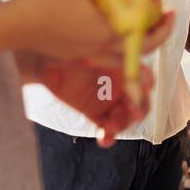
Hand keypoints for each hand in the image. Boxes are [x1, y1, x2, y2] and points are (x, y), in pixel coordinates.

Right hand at [8, 0, 175, 65]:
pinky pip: (106, 56)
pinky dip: (117, 46)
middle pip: (141, 51)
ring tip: (141, 25)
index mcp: (106, 32)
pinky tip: (111, 27)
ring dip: (138, 43)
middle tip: (163, 18)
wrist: (10, 28)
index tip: (170, 9)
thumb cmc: (40, 3)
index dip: (163, 24)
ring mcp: (87, 54)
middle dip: (158, 35)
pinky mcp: (75, 55)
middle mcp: (100, 48)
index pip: (146, 35)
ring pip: (124, 57)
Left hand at [27, 55, 155, 147]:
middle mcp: (119, 85)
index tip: (143, 93)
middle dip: (136, 111)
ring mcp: (107, 100)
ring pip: (124, 117)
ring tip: (110, 127)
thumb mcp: (97, 54)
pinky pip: (106, 127)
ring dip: (121, 124)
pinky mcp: (94, 112)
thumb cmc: (69, 50)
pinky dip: (107, 135)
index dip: (145, 88)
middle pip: (138, 102)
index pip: (143, 80)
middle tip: (130, 114)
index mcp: (124, 67)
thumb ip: (119, 64)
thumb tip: (140, 76)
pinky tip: (104, 140)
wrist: (43, 60)